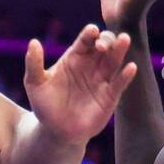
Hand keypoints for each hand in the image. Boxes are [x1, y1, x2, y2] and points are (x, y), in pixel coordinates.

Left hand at [23, 25, 136, 146]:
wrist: (56, 132)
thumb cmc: (45, 105)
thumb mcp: (35, 83)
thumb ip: (34, 63)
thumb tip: (33, 42)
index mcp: (74, 57)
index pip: (85, 41)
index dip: (89, 34)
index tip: (91, 31)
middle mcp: (91, 65)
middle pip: (103, 46)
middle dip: (106, 40)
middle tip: (103, 44)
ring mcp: (102, 79)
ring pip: (114, 60)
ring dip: (120, 49)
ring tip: (124, 39)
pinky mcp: (110, 96)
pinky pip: (120, 83)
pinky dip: (126, 75)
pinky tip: (130, 67)